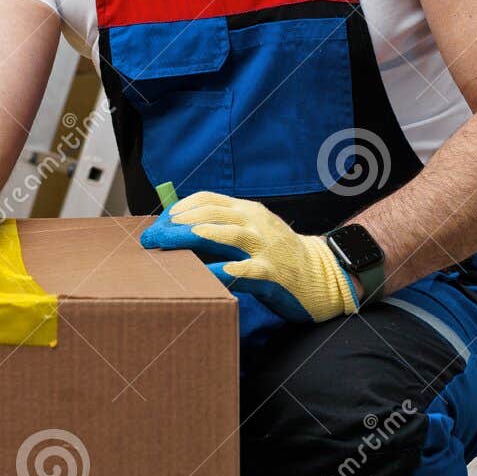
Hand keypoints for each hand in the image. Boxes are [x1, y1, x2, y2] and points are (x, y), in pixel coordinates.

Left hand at [139, 191, 357, 323]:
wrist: (324, 275)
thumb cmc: (279, 255)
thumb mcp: (253, 231)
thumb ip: (222, 228)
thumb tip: (178, 232)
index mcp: (247, 211)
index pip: (206, 200)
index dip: (178, 209)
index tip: (158, 223)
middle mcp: (255, 224)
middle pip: (210, 215)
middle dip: (176, 224)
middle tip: (151, 238)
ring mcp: (265, 247)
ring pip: (226, 235)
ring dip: (194, 237)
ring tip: (169, 243)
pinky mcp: (272, 273)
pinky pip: (243, 269)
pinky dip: (222, 270)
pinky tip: (203, 273)